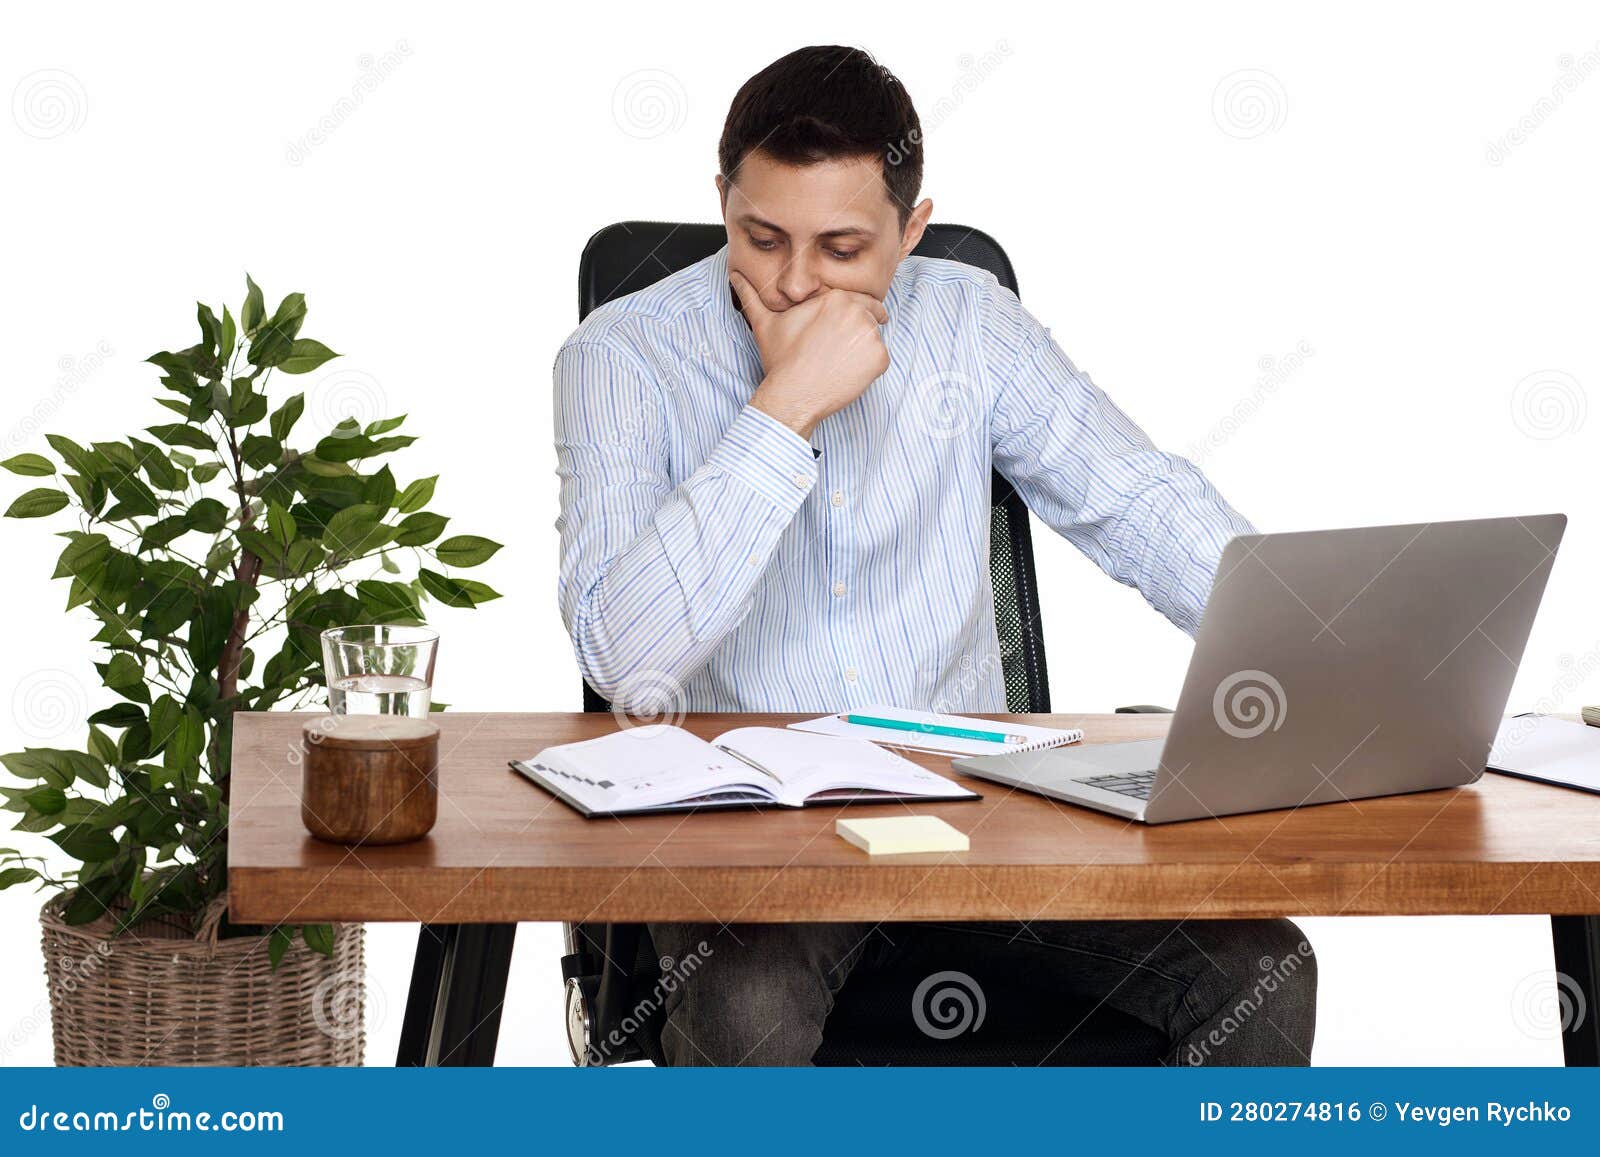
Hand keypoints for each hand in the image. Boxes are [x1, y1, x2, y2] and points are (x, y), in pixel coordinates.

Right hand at [730, 271, 889, 439]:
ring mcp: (870, 335)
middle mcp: (857, 311)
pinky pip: (880, 359)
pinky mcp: (880, 358)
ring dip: (862, 350)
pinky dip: (869, 368)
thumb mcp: (765, 323)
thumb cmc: (781, 360)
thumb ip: (752, 295)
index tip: (842, 330)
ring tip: (838, 364)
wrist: (793, 394)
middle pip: (869, 317)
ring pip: (874, 338)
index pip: (857, 300)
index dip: (851, 316)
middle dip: (858, 331)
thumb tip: (734, 276)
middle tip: (841, 350)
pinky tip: (847, 375)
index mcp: (835, 298)